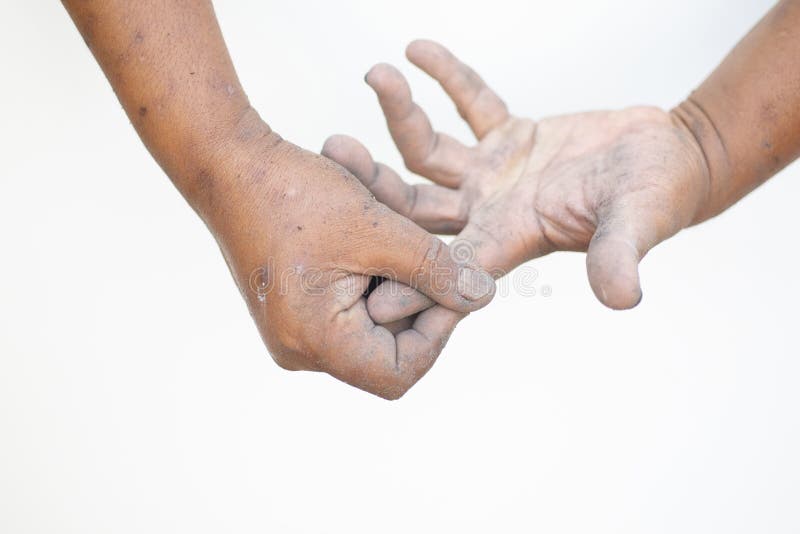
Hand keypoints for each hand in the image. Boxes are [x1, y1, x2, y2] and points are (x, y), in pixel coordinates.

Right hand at [204, 110, 494, 398]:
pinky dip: (374, 276)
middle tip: (435, 259)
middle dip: (419, 302)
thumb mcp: (378, 231)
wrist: (230, 167)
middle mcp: (301, 349)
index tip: (453, 288)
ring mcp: (294, 331)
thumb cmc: (295, 195)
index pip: (399, 373)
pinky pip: (349, 308)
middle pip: (387, 351)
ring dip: (398, 283)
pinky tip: (377, 237)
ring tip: (401, 236)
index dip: (438, 334)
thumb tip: (483, 296)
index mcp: (317, 341)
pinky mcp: (294, 310)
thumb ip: (436, 269)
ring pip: (372, 324)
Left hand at [323, 40, 709, 323]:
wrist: (668, 158)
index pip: (447, 263)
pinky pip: (468, 102)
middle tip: (336, 153)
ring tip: (377, 74)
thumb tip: (624, 297)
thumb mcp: (637, 222)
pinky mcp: (507, 135)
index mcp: (508, 238)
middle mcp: (489, 209)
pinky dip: (447, 77)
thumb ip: (620, 254)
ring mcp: (493, 172)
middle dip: (375, 183)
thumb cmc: (656, 196)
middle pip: (414, 205)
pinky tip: (418, 50)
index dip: (405, 274)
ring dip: (401, 116)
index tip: (355, 276)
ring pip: (428, 151)